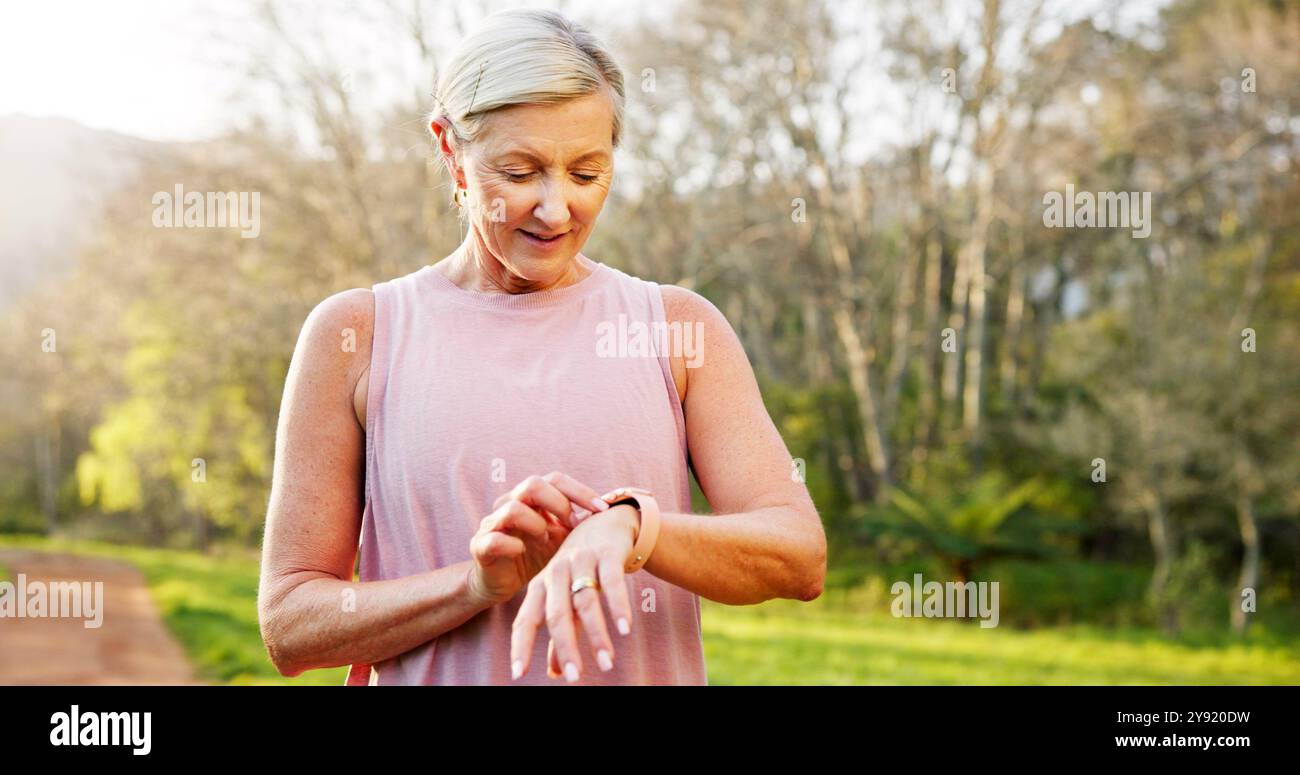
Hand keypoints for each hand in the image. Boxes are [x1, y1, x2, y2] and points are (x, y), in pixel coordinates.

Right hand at [467, 472, 608, 606]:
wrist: (503, 582)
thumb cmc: (536, 556)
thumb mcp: (561, 539)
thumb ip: (577, 525)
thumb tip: (612, 514)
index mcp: (530, 497)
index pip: (555, 479)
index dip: (580, 491)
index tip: (602, 510)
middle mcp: (509, 503)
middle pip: (532, 484)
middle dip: (558, 504)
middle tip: (572, 526)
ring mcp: (492, 523)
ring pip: (513, 508)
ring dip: (536, 525)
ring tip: (546, 541)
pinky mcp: (480, 545)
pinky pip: (494, 539)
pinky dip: (513, 545)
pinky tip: (523, 553)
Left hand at [509, 504, 638, 681]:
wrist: (608, 520)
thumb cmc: (582, 566)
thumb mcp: (567, 597)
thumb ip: (562, 634)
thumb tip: (555, 674)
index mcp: (541, 585)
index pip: (526, 619)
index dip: (521, 645)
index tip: (518, 674)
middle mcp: (556, 572)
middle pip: (557, 614)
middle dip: (566, 647)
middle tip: (575, 677)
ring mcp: (581, 560)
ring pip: (585, 602)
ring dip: (597, 635)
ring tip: (607, 663)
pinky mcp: (606, 553)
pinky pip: (611, 582)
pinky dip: (618, 607)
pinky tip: (624, 629)